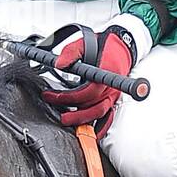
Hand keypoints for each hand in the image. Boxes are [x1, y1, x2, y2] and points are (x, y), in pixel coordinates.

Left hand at [41, 23, 135, 140]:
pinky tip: (91, 133)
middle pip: (93, 107)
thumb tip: (59, 64)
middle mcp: (111, 88)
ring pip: (99, 114)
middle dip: (75, 115)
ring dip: (84, 121)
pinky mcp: (112, 100)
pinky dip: (100, 127)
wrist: (122, 47)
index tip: (53, 96)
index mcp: (104, 74)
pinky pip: (108, 117)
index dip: (69, 97)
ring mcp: (113, 95)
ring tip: (69, 122)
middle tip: (61, 116)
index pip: (87, 92)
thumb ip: (71, 52)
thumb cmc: (105, 46)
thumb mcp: (84, 43)